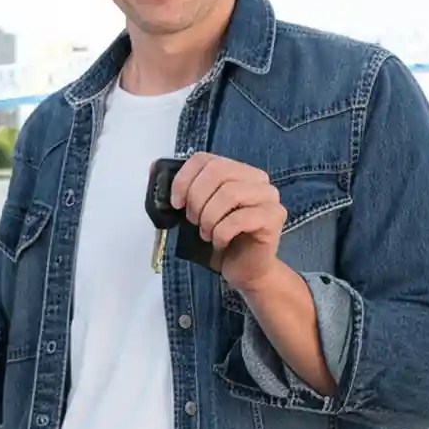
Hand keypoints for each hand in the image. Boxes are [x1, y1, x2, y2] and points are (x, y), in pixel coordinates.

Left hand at [170, 152, 286, 291]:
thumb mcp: (194, 211)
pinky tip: (219, 242)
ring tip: (206, 233)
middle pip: (217, 173)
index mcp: (236, 170)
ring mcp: (269, 197)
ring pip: (230, 193)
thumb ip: (179, 189)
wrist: (244, 269)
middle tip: (193, 221)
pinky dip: (221, 232)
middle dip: (197, 199)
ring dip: (209, 217)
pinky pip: (240, 218)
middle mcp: (257, 178)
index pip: (205, 159)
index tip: (176, 203)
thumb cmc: (219, 238)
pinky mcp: (274, 217)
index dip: (184, 179)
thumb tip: (153, 168)